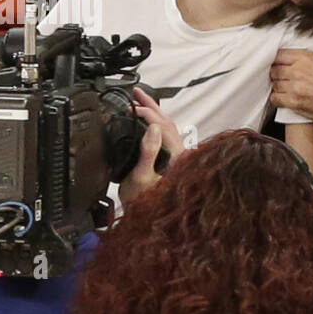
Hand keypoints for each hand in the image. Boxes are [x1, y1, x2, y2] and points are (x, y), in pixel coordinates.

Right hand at [118, 88, 186, 204]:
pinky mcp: (170, 161)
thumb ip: (148, 152)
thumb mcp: (141, 177)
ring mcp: (177, 158)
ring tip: (138, 101)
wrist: (145, 220)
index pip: (164, 126)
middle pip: (168, 123)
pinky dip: (154, 124)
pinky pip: (165, 136)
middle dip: (151, 106)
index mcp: (178, 158)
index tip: (131, 106)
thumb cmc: (143, 203)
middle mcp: (181, 156)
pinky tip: (145, 120)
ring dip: (153, 112)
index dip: (147, 113)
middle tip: (135, 92)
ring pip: (167, 128)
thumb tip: (152, 128)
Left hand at [269, 48, 312, 121]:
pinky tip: (282, 98)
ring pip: (275, 85)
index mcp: (304, 58)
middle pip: (274, 70)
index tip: (279, 63)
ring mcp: (294, 87)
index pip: (279, 54)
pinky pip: (276, 99)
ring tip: (284, 88)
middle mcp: (296, 71)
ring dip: (278, 86)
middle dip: (276, 73)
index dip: (278, 59)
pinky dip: (277, 99)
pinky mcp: (294, 102)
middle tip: (281, 76)